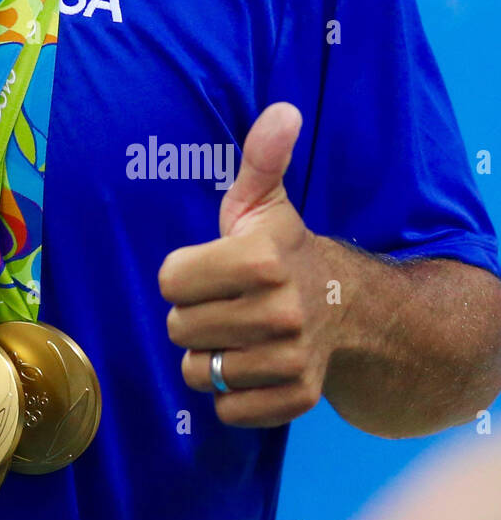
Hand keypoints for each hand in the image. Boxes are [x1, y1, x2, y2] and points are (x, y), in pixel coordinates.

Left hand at [158, 102, 341, 426]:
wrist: (349, 306)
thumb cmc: (283, 250)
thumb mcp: (265, 201)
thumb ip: (262, 156)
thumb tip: (282, 110)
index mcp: (260, 259)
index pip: (169, 280)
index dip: (182, 274)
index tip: (211, 267)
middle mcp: (279, 312)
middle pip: (179, 327)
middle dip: (192, 315)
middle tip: (224, 301)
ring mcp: (290, 359)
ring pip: (198, 371)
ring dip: (208, 355)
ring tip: (235, 332)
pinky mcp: (297, 398)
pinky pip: (228, 409)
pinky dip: (230, 394)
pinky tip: (250, 364)